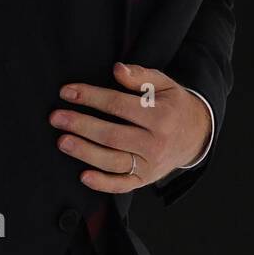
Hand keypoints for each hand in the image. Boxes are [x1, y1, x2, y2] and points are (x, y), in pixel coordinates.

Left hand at [48, 60, 210, 191]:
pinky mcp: (144, 179)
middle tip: (56, 118)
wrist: (196, 135)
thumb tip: (117, 69)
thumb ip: (141, 76)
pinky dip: (102, 183)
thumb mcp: (164, 85)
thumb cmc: (174, 106)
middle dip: (81, 125)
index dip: (90, 97)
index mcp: (160, 115)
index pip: (118, 105)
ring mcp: (149, 164)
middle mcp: (155, 143)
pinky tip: (83, 176)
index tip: (67, 92)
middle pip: (111, 134)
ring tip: (62, 141)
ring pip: (112, 160)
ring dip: (84, 152)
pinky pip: (121, 185)